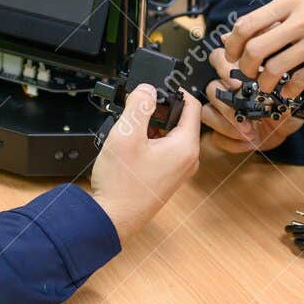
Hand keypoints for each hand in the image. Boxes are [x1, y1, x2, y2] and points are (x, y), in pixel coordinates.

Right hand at [89, 85, 201, 245]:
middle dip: (159, 108)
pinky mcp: (166, 177)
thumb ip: (139, 106)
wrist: (112, 219)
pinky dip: (150, 140)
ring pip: (170, 134)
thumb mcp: (126, 135)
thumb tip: (147, 88)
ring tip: (130, 126)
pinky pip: (164, 149)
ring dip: (152, 125)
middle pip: (180, 120)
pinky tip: (130, 144)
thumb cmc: (121, 184)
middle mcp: (187, 159)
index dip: (175, 89)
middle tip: (137, 106)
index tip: (157, 84)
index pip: (192, 105)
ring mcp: (178, 170)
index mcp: (186, 147)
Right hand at [201, 47, 303, 153]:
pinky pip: (214, 136)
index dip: (223, 67)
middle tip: (241, 109)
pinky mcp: (217, 132)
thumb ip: (275, 74)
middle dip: (224, 100)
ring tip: (250, 131)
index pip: (219, 58)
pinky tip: (248, 142)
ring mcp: (219, 111)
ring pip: (208, 111)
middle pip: (210, 87)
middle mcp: (226, 90)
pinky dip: (230, 141)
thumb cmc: (285, 109)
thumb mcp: (287, 91)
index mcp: (240, 74)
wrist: (283, 135)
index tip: (238, 84)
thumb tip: (270, 67)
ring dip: (229, 123)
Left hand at [222, 0, 303, 97]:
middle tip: (247, 74)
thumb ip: (276, 18)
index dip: (233, 45)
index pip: (248, 24)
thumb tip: (236, 36)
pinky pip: (298, 82)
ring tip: (266, 85)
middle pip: (256, 49)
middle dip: (244, 68)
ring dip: (264, 83)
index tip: (231, 55)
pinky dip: (287, 91)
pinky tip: (287, 91)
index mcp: (293, 1)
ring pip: (274, 69)